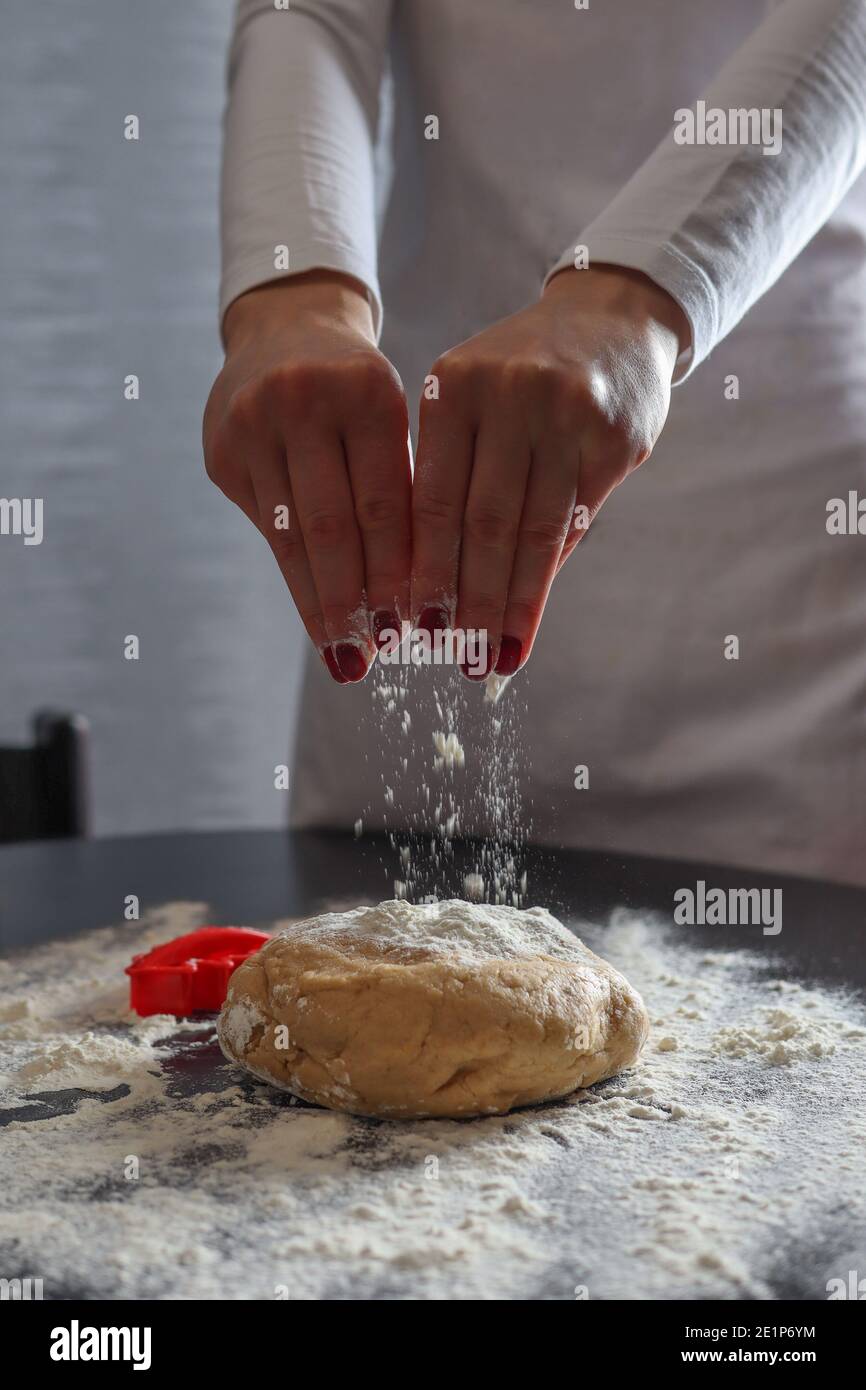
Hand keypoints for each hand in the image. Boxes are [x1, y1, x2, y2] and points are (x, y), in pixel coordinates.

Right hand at [203, 272, 410, 682]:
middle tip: (372, 657)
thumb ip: (403, 488)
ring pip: (291, 536)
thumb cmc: (358, 391)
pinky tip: (317, 614)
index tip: (415, 626)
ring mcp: (252, 425)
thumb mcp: (391, 418)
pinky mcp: (221, 450)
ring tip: (344, 653)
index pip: (383, 501)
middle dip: (355, 599)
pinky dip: (295, 576)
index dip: (398, 570)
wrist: (286, 329)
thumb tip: (423, 596)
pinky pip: (265, 527)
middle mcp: (302, 401)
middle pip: (332, 525)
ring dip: (321, 602)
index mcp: (365, 390)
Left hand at [410, 265, 688, 677]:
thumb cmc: (521, 378)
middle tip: (459, 660)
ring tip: (497, 656)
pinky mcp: (613, 436)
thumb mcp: (471, 403)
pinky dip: (550, 575)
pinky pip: (575, 521)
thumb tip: (431, 584)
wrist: (610, 316)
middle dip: (470, 600)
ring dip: (514, 602)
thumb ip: (452, 476)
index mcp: (451, 386)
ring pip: (533, 531)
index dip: (424, 570)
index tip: (413, 629)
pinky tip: (533, 616)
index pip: (432, 498)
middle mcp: (508, 393)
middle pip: (483, 522)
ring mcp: (566, 413)